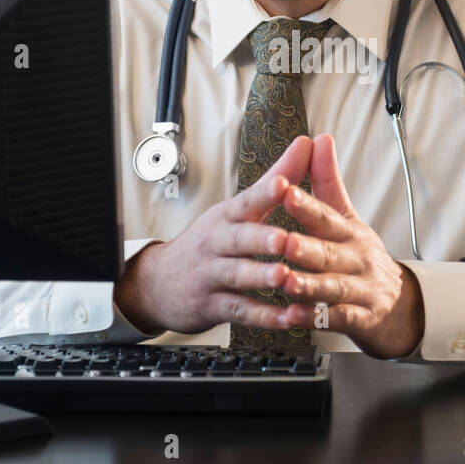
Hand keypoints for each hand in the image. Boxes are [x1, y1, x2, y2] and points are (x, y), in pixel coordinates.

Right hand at [115, 136, 312, 335]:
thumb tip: (306, 145)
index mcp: (227, 216)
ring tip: (285, 276)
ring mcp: (212, 274)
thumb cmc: (208, 242)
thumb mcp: (236, 210)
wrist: (158, 282)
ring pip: (237, 274)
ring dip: (261, 276)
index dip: (264, 192)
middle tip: (285, 238)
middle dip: (262, 238)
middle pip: (239, 238)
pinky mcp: (211, 304)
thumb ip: (275, 181)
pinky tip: (285, 318)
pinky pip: (238, 311)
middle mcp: (217, 242)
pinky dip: (262, 316)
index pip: (247, 200)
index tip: (283, 183)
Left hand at [277, 134, 425, 358]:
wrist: (401, 306)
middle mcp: (355, 258)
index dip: (305, 202)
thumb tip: (319, 138)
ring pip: (334, 286)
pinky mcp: (360, 319)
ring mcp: (360, 289)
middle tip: (283, 241)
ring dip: (309, 284)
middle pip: (329, 252)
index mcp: (348, 232)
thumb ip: (328, 181)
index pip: (326, 214)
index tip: (283, 190)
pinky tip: (294, 316)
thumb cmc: (362, 257)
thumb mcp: (347, 217)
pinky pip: (338, 318)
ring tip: (285, 281)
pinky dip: (317, 318)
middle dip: (306, 247)